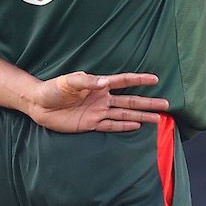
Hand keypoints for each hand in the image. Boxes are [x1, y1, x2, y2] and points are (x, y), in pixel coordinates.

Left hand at [25, 71, 166, 132]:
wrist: (39, 104)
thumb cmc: (53, 89)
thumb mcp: (69, 82)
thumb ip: (87, 83)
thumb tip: (105, 83)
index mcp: (98, 85)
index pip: (123, 81)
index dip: (139, 79)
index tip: (155, 79)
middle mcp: (102, 98)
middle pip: (130, 100)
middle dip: (148, 102)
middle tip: (166, 104)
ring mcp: (98, 112)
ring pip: (125, 114)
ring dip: (141, 116)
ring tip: (158, 118)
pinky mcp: (90, 124)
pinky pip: (111, 125)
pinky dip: (124, 126)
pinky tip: (136, 125)